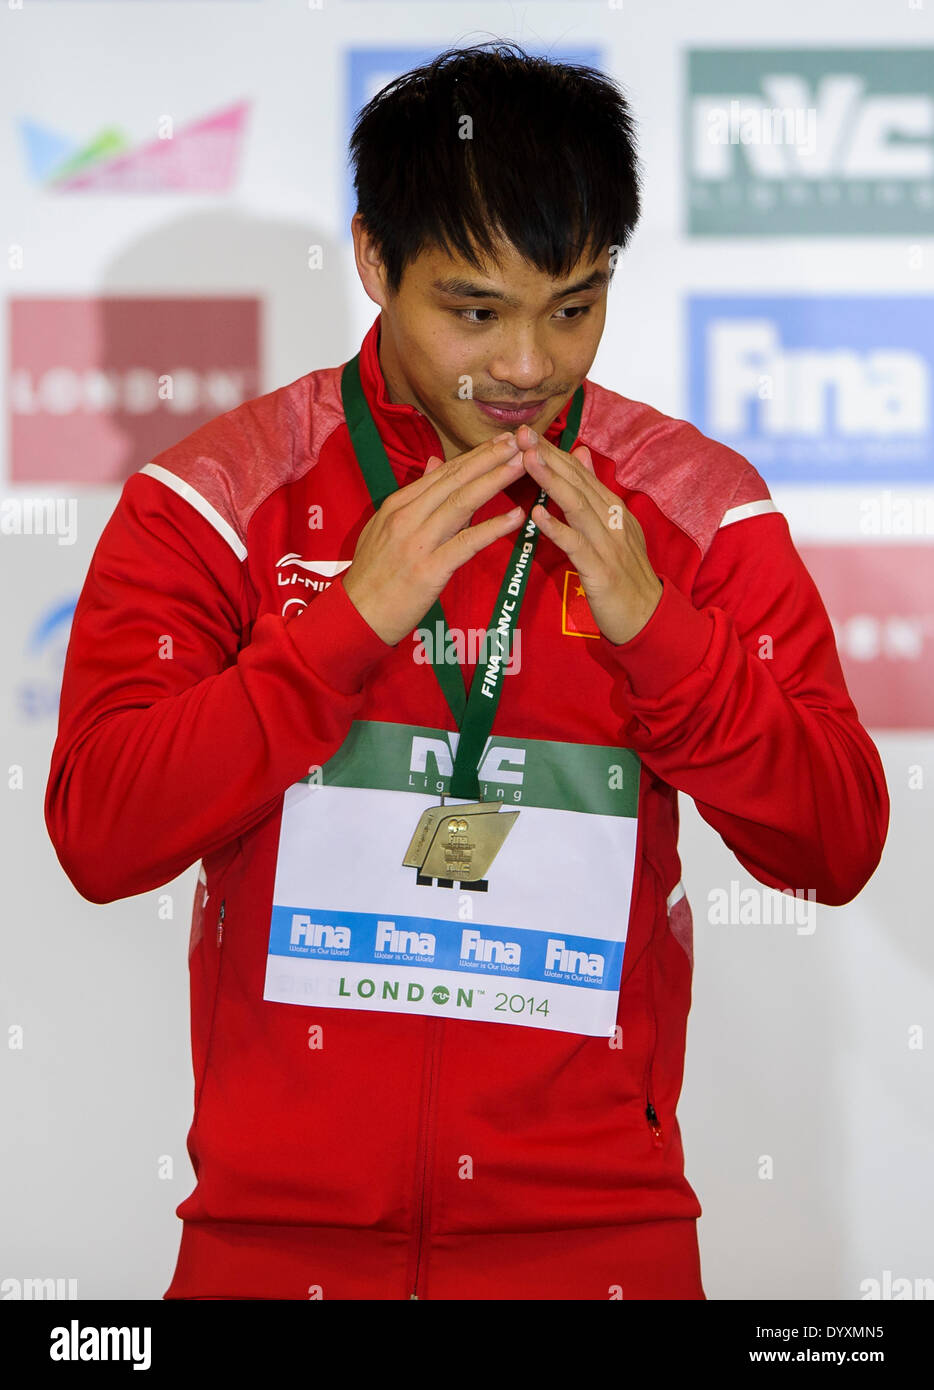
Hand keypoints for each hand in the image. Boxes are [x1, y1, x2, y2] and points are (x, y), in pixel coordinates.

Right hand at [342, 433, 525, 644]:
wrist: (357, 614)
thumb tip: (436, 462)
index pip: (443, 473)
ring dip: (495, 481)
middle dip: (490, 459)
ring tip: (521, 466)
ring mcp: (418, 542)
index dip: (475, 455)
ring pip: (462, 503)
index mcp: (397, 505)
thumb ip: (414, 496)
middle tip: (519, 441)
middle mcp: (407, 517)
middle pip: (455, 480)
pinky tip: (516, 517)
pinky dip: (494, 528)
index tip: (501, 441)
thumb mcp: (384, 526)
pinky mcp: (430, 569)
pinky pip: (467, 543)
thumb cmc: (373, 574)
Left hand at [515, 425, 662, 644]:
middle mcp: (612, 520)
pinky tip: (537, 514)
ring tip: (526, 461)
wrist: (648, 616)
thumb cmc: (625, 574)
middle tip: (521, 434)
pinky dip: (557, 528)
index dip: (553, 452)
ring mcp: (608, 544)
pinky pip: (576, 545)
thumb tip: (580, 452)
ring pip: (576, 506)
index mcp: (613, 509)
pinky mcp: (601, 570)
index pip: (580, 473)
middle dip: (548, 456)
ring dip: (551, 481)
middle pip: (577, 482)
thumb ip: (595, 491)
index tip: (527, 434)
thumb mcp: (614, 527)